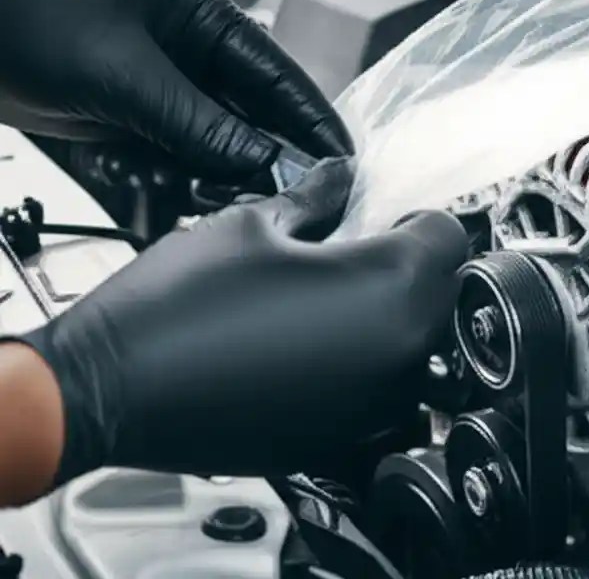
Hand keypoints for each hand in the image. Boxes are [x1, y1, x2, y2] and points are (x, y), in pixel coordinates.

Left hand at [0, 0, 351, 178]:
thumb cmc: (35, 25)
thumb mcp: (130, 77)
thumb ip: (203, 124)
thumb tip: (268, 163)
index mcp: (208, 18)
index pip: (282, 77)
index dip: (315, 124)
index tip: (343, 166)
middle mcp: (198, 53)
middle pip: (259, 118)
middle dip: (272, 159)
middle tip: (294, 200)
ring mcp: (171, 88)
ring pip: (224, 145)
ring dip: (224, 174)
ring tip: (226, 197)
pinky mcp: (143, 120)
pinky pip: (185, 158)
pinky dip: (184, 177)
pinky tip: (176, 186)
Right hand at [10, 159, 467, 486]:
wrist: (109, 392)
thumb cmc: (175, 307)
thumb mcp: (253, 223)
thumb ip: (318, 197)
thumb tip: (343, 179)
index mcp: (392, 287)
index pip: (451, 234)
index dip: (414, 218)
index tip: (385, 218)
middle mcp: (403, 352)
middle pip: (444, 291)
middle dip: (408, 267)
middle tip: (353, 255)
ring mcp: (379, 404)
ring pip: (419, 344)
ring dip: (390, 319)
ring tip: (327, 304)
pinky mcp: (349, 438)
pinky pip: (383, 392)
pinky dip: (363, 368)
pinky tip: (309, 350)